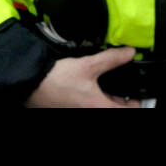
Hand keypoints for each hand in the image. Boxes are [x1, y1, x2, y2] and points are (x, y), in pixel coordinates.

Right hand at [25, 45, 141, 107]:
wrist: (31, 83)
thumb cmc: (56, 79)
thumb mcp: (87, 65)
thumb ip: (111, 59)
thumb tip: (129, 53)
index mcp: (100, 107)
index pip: (131, 111)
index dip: (134, 101)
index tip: (133, 92)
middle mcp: (91, 112)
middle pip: (114, 109)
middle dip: (118, 99)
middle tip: (117, 84)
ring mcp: (80, 112)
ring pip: (101, 107)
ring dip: (104, 99)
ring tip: (100, 83)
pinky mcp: (71, 109)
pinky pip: (87, 106)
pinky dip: (91, 99)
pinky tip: (85, 87)